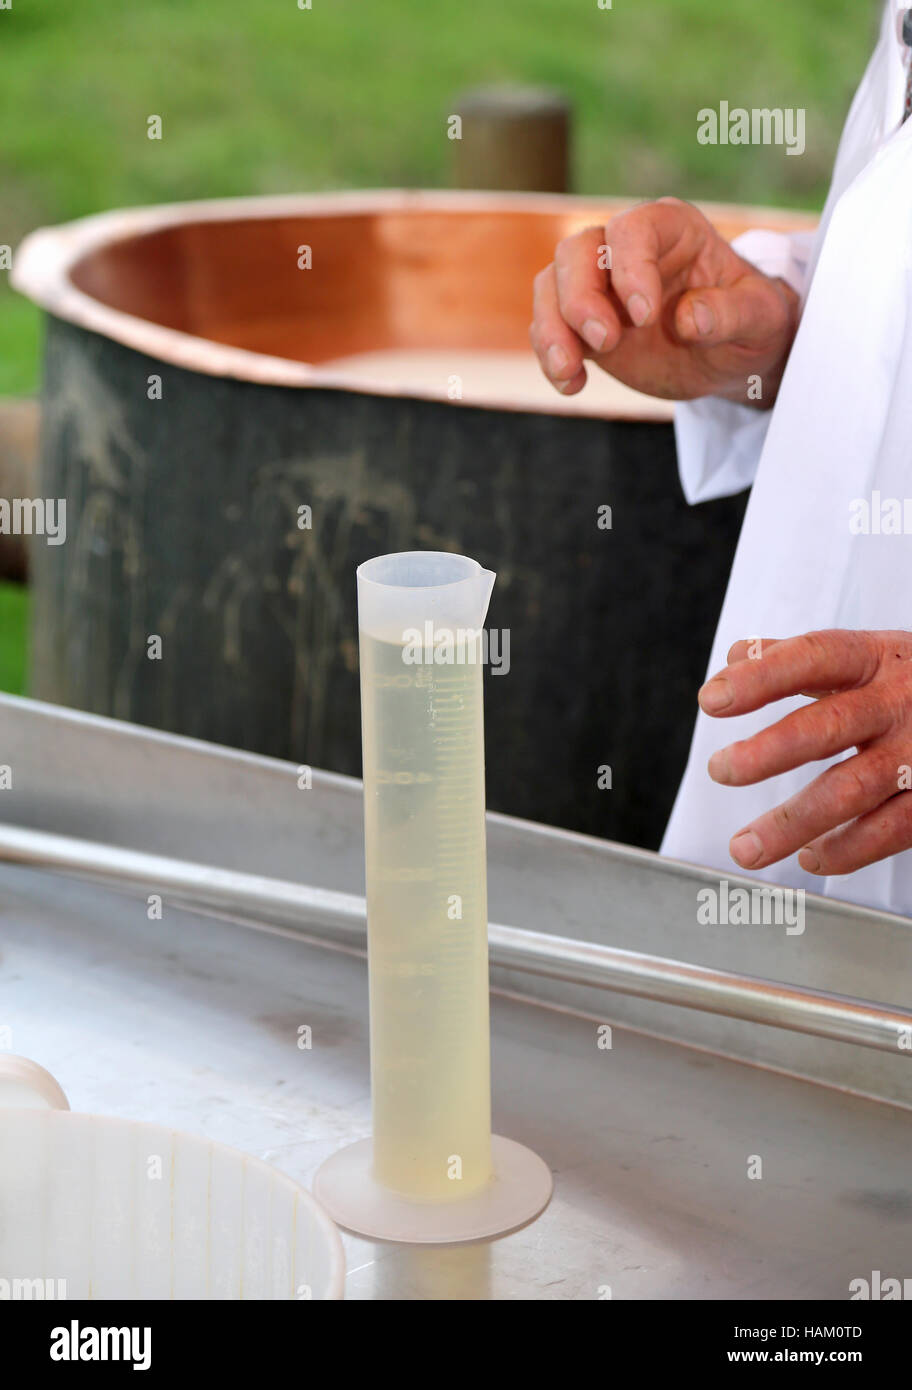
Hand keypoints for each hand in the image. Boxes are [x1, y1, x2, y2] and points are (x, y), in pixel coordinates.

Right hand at [530, 197, 797, 404]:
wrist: (731, 357)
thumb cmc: (752, 324)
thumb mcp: (761, 319)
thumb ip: (732, 313)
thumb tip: (689, 318)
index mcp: (672, 230)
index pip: (632, 228)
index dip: (629, 266)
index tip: (644, 315)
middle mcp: (626, 250)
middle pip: (577, 251)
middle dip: (580, 297)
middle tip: (605, 342)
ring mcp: (599, 287)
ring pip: (551, 286)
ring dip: (552, 329)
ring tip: (570, 369)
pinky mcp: (583, 325)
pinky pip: (548, 330)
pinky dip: (551, 359)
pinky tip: (573, 386)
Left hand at [699, 631, 911, 875]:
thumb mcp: (869, 654)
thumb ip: (799, 657)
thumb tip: (736, 655)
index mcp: (875, 659)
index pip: (812, 658)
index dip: (760, 678)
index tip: (711, 700)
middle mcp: (899, 703)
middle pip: (827, 727)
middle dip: (768, 753)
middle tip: (720, 770)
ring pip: (852, 789)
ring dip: (792, 822)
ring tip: (746, 848)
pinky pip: (890, 829)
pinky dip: (845, 850)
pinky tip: (810, 857)